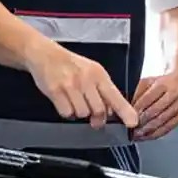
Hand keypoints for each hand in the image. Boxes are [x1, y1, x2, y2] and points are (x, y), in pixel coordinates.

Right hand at [23, 38, 138, 129]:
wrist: (45, 54)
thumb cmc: (70, 65)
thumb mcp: (91, 72)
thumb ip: (102, 92)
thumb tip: (111, 113)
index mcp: (98, 74)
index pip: (115, 96)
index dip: (125, 111)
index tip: (132, 122)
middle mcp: (86, 79)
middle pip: (99, 110)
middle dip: (97, 117)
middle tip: (92, 115)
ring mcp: (70, 85)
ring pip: (82, 114)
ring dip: (79, 112)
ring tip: (73, 99)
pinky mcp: (55, 91)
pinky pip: (66, 113)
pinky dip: (66, 112)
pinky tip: (64, 100)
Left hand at [131, 68, 177, 140]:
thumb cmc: (165, 81)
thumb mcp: (149, 81)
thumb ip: (138, 92)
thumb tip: (128, 107)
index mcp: (164, 84)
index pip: (148, 98)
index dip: (137, 109)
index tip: (128, 116)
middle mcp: (175, 94)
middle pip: (156, 111)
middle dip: (142, 122)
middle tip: (131, 129)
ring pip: (163, 121)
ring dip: (149, 130)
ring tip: (138, 135)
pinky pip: (169, 127)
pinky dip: (157, 134)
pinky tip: (148, 136)